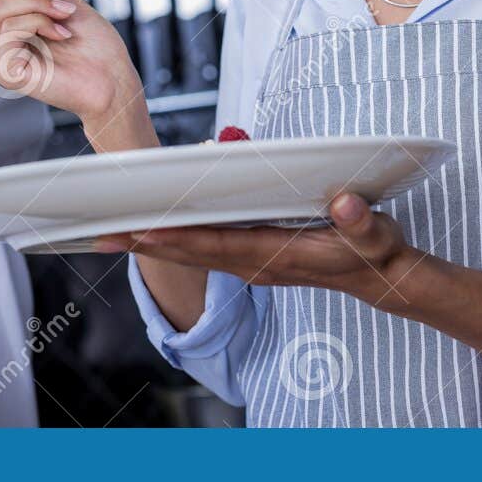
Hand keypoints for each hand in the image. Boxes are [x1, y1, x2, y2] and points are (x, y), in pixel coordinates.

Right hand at [0, 0, 147, 135]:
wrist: (113, 76)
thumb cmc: (94, 42)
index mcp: (13, 19)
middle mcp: (3, 37)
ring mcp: (3, 55)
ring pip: (1, 8)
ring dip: (40, 4)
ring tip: (66, 16)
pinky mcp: (7, 71)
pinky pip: (10, 29)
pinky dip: (38, 23)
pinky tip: (62, 35)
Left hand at [98, 192, 416, 305]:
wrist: (382, 278)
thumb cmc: (375, 253)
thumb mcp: (377, 235)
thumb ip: (361, 222)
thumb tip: (344, 203)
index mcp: (276, 256)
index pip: (216, 246)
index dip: (177, 238)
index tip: (140, 230)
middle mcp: (256, 263)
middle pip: (191, 253)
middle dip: (145, 244)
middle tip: (99, 234)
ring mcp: (252, 262)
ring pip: (193, 253)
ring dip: (153, 244)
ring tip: (112, 233)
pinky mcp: (254, 256)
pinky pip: (205, 249)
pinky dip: (175, 240)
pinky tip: (154, 230)